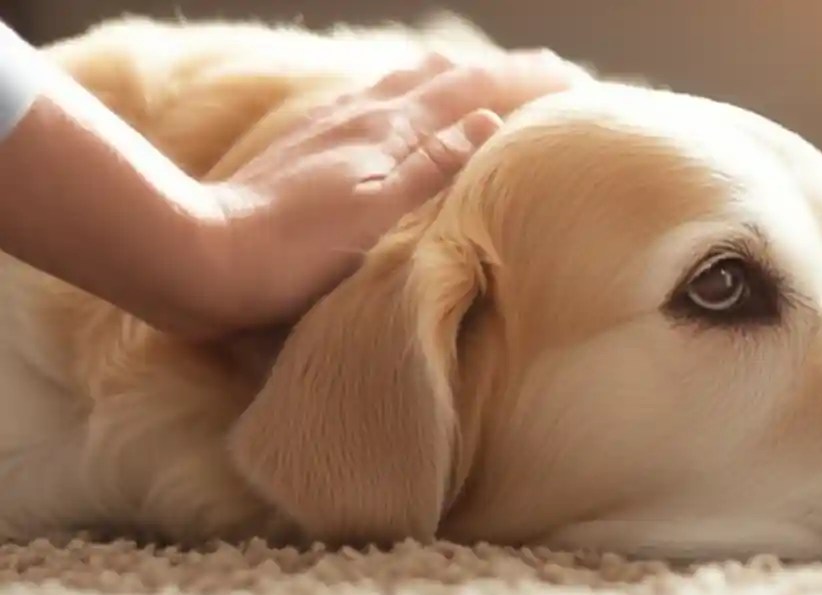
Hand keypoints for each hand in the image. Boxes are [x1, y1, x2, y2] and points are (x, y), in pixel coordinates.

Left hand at [203, 49, 588, 331]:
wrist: (205, 255)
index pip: (474, 86)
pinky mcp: (313, 143)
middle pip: (447, 72)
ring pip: (412, 82)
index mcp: (390, 128)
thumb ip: (433, 165)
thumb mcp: (377, 214)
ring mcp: (336, 125)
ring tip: (491, 91)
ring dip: (461, 79)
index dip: (527, 79)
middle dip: (503, 71)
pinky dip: (421, 97)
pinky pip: (383, 101)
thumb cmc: (294, 251)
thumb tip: (487, 119)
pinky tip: (412, 116)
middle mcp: (364, 113)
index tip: (574, 81)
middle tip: (547, 80)